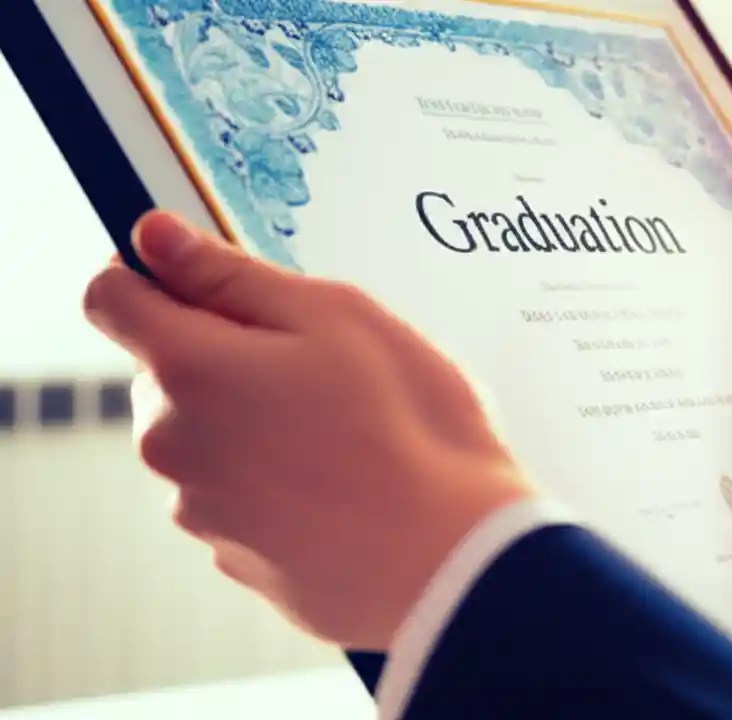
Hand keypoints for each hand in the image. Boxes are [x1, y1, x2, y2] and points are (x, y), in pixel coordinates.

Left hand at [84, 211, 533, 650]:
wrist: (455, 563)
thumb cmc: (413, 431)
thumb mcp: (339, 316)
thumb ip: (233, 274)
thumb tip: (157, 238)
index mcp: (189, 370)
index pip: (110, 298)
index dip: (152, 273)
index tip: (203, 276)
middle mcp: (173, 446)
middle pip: (164, 372)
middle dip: (223, 355)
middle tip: (317, 364)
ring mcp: (201, 512)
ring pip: (204, 438)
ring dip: (250, 423)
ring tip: (343, 433)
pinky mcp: (237, 560)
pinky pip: (237, 497)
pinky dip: (275, 482)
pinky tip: (343, 483)